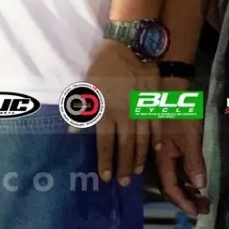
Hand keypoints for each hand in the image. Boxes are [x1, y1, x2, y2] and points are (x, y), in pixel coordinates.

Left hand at [86, 39, 157, 187]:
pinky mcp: (154, 102)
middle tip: (123, 181)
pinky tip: (155, 150)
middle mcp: (124, 114)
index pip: (105, 142)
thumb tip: (71, 132)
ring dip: (139, 157)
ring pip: (142, 139)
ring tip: (135, 171)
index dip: (105, 160)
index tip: (105, 176)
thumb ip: (81, 110)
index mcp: (106, 109)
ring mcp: (141, 109)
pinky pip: (157, 125)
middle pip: (125, 146)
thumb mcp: (87, 86)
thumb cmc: (104, 65)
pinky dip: (156, 138)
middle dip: (123, 165)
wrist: (130, 46)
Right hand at [153, 113, 209, 216]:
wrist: (171, 87)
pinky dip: (187, 179)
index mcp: (162, 157)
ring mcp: (165, 151)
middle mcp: (161, 157)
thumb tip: (199, 186)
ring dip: (188, 190)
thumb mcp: (189, 136)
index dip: (183, 202)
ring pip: (174, 178)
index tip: (197, 212)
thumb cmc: (181, 111)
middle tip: (204, 208)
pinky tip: (196, 181)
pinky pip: (177, 169)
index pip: (170, 188)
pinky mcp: (171, 145)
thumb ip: (193, 162)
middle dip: (187, 200)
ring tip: (203, 198)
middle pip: (171, 186)